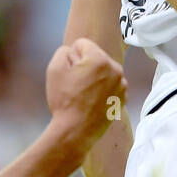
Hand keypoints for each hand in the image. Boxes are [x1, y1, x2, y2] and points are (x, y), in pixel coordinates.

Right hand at [45, 38, 127, 152]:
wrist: (75, 132)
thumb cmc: (64, 101)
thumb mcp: (54, 69)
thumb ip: (63, 51)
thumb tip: (74, 51)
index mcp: (100, 59)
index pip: (82, 44)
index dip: (71, 57)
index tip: (69, 74)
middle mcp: (116, 69)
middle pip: (95, 57)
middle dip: (84, 66)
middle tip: (75, 85)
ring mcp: (122, 85)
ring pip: (103, 71)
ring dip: (94, 77)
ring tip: (83, 94)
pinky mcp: (122, 98)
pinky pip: (109, 84)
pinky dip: (101, 89)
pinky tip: (91, 101)